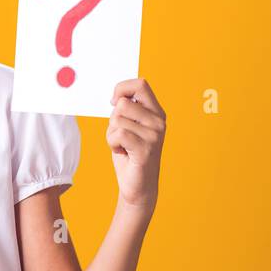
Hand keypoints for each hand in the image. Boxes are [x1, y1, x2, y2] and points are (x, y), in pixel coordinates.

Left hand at [107, 78, 164, 211]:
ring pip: (117, 120)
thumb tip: (116, 96)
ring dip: (111, 134)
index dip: (121, 89)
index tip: (114, 102)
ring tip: (123, 146)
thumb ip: (126, 110)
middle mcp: (159, 121)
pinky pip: (118, 134)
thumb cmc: (129, 154)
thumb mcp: (129, 126)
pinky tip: (122, 152)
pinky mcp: (145, 149)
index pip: (140, 84)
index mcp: (156, 112)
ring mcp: (154, 135)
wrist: (138, 186)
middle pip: (123, 103)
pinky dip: (112, 143)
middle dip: (113, 119)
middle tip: (121, 135)